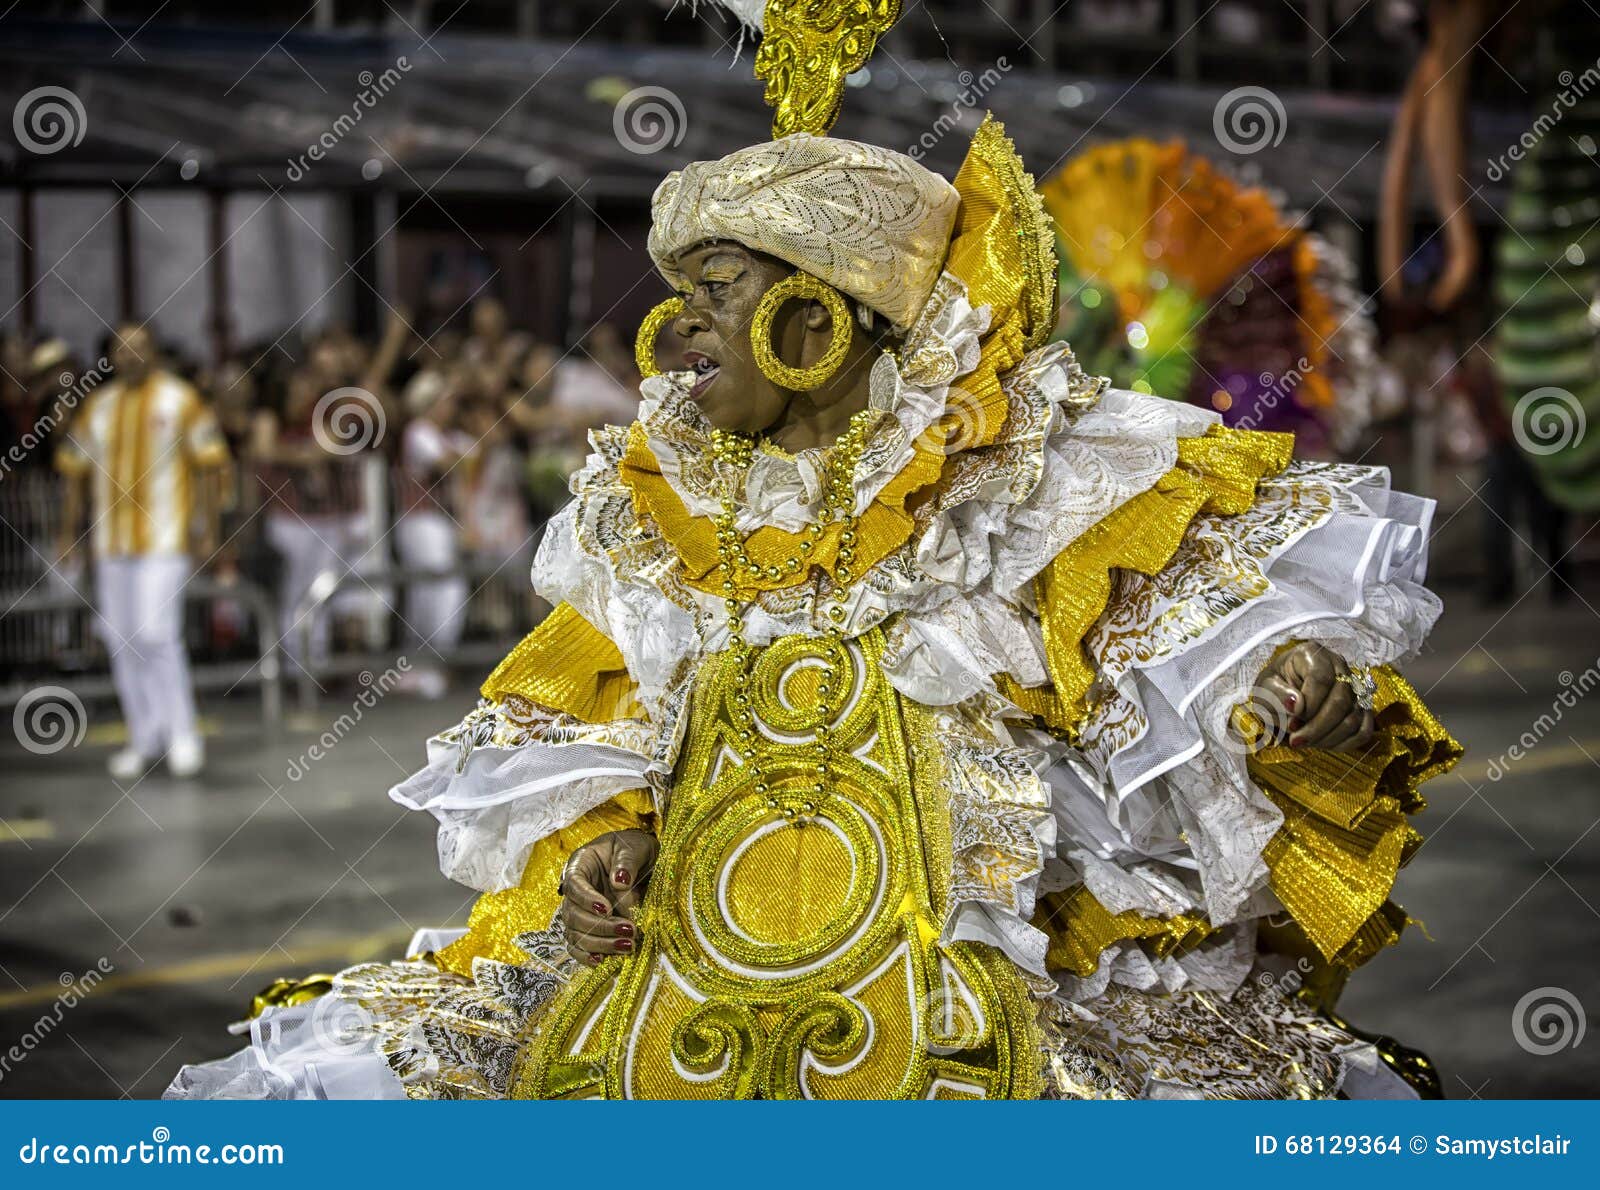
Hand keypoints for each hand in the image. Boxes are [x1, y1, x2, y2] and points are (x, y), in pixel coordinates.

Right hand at [558, 828, 656, 964]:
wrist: (640, 859)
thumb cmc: (633, 847)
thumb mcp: (633, 846)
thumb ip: (626, 862)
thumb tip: (620, 883)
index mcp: (580, 865)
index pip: (574, 885)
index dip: (587, 900)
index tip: (607, 909)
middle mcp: (575, 891)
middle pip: (574, 914)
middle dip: (600, 926)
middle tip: (629, 930)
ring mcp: (579, 911)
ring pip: (576, 934)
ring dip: (600, 943)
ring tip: (628, 946)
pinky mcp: (587, 927)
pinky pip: (579, 945)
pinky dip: (588, 956)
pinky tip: (603, 961)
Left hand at [1254, 642, 1375, 752]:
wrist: (1280, 698)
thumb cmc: (1272, 690)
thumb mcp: (1265, 689)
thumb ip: (1278, 694)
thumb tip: (1296, 705)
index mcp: (1311, 654)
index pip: (1321, 679)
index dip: (1309, 705)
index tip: (1291, 723)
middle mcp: (1338, 666)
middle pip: (1341, 700)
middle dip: (1318, 727)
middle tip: (1296, 741)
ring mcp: (1353, 687)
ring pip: (1354, 716)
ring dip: (1329, 737)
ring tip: (1305, 742)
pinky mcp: (1360, 706)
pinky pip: (1364, 729)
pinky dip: (1346, 743)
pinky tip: (1324, 745)